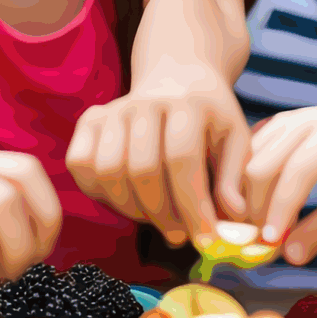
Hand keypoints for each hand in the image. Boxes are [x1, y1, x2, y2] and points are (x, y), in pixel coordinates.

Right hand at [66, 79, 247, 249]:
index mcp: (187, 105)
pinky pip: (81, 165)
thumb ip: (233, 177)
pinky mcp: (90, 120)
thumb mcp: (235, 139)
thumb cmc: (209, 118)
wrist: (177, 78)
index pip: (182, 160)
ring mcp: (113, 110)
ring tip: (156, 217)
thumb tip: (233, 216)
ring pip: (109, 173)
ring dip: (132, 209)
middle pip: (142, 171)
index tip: (206, 239)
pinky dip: (100, 193)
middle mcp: (145, 103)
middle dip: (162, 215)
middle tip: (180, 235)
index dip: (192, 206)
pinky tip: (128, 198)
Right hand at [242, 105, 316, 265]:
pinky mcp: (297, 125)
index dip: (277, 213)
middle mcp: (310, 118)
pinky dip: (258, 180)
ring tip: (264, 233)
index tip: (270, 248)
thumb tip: (288, 256)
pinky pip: (262, 150)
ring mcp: (301, 117)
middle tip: (261, 248)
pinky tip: (266, 209)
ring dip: (252, 195)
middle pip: (261, 164)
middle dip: (256, 207)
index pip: (292, 173)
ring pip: (254, 157)